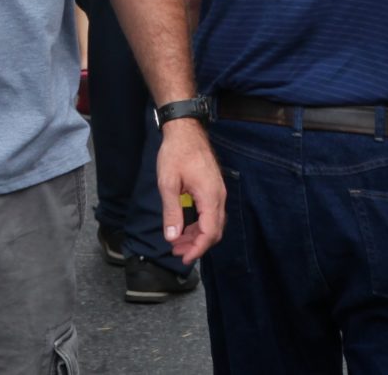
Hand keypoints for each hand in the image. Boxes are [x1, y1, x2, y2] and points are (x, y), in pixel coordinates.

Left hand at [155, 118, 223, 265]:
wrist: (185, 129)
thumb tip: (172, 237)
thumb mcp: (168, 184)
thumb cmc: (176, 153)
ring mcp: (218, 191)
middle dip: (196, 245)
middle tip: (176, 252)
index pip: (209, 232)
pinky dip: (199, 224)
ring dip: (197, 235)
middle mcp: (219, 196)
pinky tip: (185, 226)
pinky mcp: (214, 187)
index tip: (184, 258)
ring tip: (178, 242)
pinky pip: (211, 212)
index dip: (197, 249)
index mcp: (210, 196)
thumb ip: (171, 212)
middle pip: (214, 230)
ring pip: (213, 222)